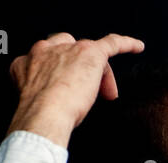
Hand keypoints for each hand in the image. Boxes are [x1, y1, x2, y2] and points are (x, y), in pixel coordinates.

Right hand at [5, 32, 145, 146]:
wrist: (44, 113)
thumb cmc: (40, 114)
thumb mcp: (37, 101)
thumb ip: (45, 92)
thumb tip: (62, 102)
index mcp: (29, 61)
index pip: (50, 58)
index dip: (63, 71)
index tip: (69, 86)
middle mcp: (46, 50)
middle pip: (69, 52)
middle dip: (81, 70)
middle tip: (90, 92)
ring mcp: (67, 49)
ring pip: (88, 53)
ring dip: (99, 73)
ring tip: (107, 94)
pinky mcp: (89, 52)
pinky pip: (111, 43)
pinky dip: (126, 45)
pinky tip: (138, 48)